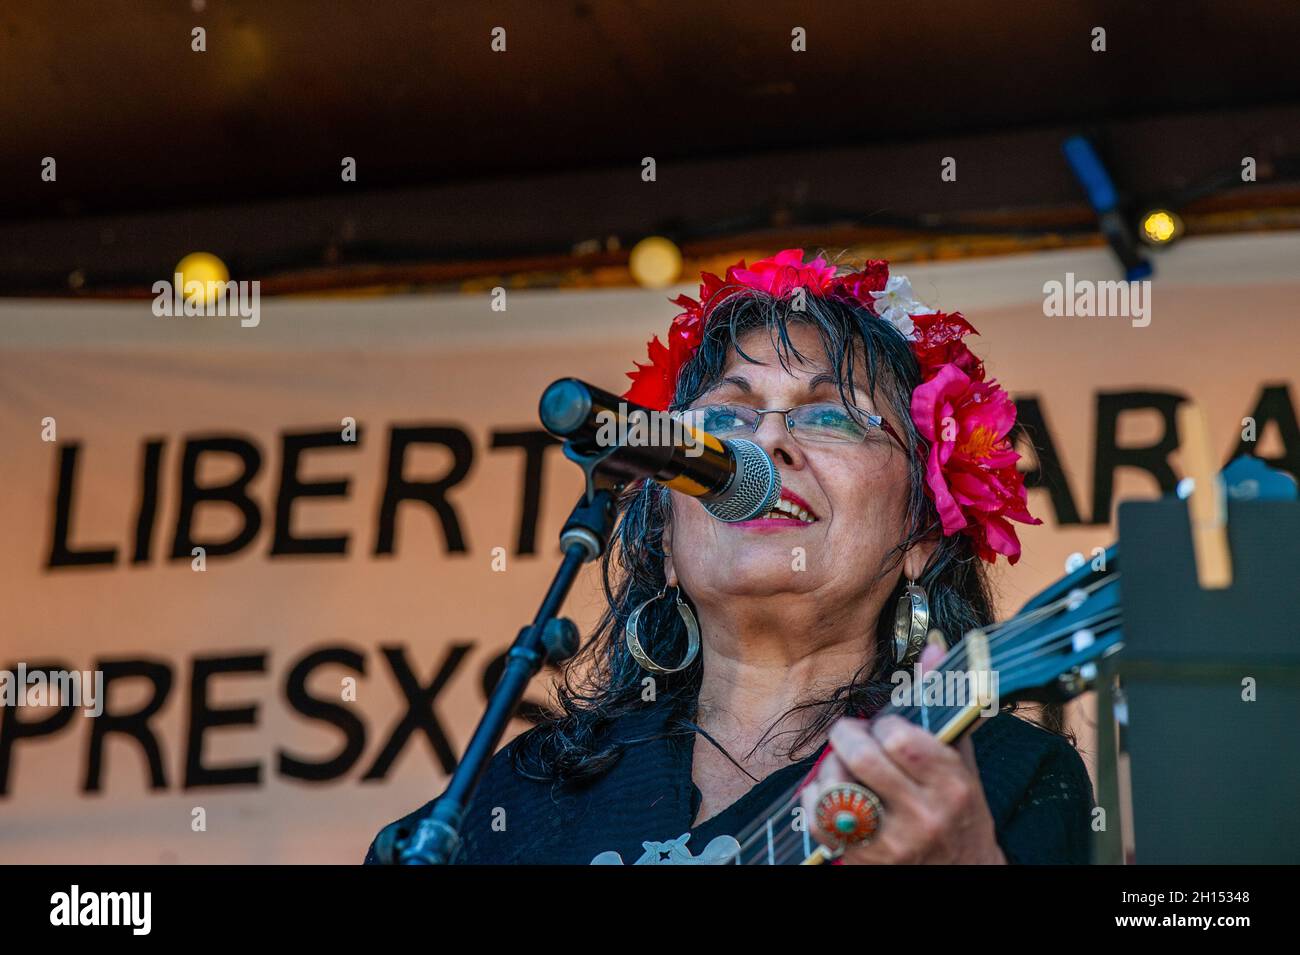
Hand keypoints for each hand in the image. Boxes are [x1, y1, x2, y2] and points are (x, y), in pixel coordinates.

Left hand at [799, 644, 1005, 864]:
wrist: (966, 875)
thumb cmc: (960, 812)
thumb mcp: (960, 761)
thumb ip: (943, 703)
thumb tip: (935, 645)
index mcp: (951, 784)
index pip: (898, 737)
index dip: (881, 723)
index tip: (883, 726)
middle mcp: (922, 815)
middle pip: (861, 758)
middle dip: (846, 736)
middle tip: (851, 736)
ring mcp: (892, 842)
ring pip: (835, 787)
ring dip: (830, 768)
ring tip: (844, 767)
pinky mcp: (864, 860)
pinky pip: (819, 820)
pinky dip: (815, 800)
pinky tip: (832, 795)